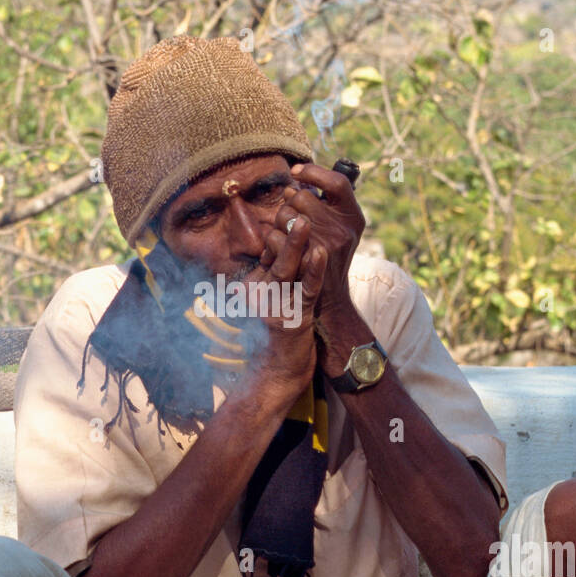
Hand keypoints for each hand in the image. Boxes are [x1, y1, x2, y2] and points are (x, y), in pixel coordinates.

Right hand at [233, 213, 327, 408]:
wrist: (281, 370)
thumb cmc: (281, 332)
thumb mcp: (269, 298)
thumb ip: (272, 273)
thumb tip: (278, 242)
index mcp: (256, 283)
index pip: (267, 249)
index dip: (279, 228)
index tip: (290, 206)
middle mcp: (261, 292)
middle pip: (271, 255)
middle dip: (283, 230)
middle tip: (293, 206)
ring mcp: (276, 306)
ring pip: (285, 270)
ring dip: (294, 246)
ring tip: (304, 222)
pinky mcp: (294, 319)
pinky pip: (305, 291)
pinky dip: (312, 272)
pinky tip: (319, 254)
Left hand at [263, 161, 364, 323]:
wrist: (331, 301)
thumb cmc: (329, 260)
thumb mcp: (337, 231)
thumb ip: (324, 207)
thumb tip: (293, 186)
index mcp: (353, 218)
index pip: (339, 183)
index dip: (315, 172)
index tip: (296, 171)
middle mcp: (344, 230)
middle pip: (304, 197)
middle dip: (289, 203)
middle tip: (287, 215)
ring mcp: (327, 246)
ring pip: (287, 216)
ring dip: (278, 223)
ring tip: (280, 234)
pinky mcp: (305, 264)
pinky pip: (277, 238)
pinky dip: (272, 240)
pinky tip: (270, 245)